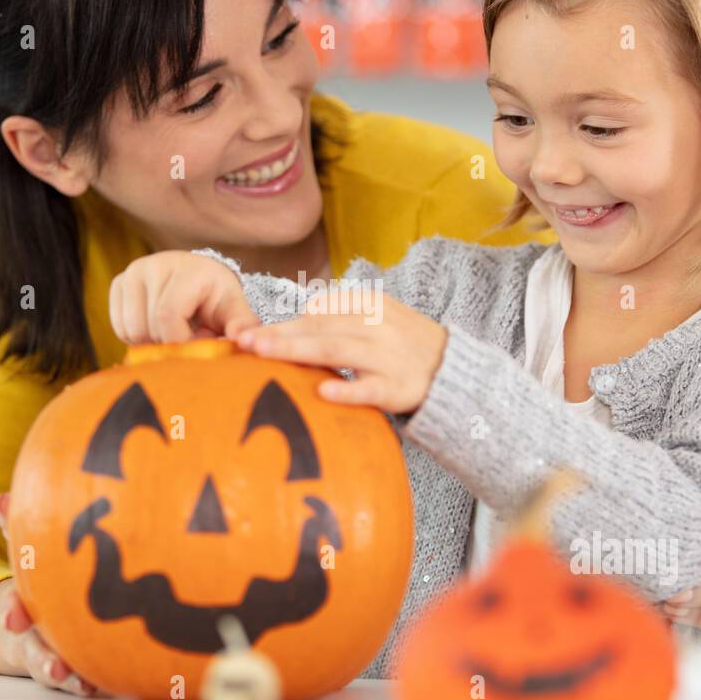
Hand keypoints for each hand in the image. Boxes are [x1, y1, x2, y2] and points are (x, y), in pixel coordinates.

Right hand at [0, 493, 97, 695]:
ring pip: (59, 669)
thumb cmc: (40, 582)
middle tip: (55, 669)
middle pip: (36, 650)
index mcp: (27, 607)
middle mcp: (40, 636)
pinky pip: (85, 678)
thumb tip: (2, 499)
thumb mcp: (29, 557)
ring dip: (65, 675)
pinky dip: (89, 682)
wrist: (42, 620)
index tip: (13, 619)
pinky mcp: (80, 667)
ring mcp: (58, 654)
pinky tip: (101, 684)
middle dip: (42, 659)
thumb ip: (16, 529)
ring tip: (76, 681)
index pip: (17, 608)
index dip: (14, 612)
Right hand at [109, 251, 258, 344]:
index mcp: (188, 269)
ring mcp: (134, 271)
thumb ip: (242, 326)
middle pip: (148, 326)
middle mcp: (156, 264)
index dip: (179, 341)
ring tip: (172, 332)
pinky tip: (156, 328)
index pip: (168, 315)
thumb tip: (243, 341)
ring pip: (131, 329)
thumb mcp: (234, 310)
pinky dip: (136, 338)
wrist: (198, 279)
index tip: (195, 345)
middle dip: (167, 344)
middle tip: (187, 337)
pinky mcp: (118, 282)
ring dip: (151, 342)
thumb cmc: (217, 298)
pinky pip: (119, 327)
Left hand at [235, 291, 446, 413]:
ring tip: (264, 354)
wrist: (456, 371)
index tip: (247, 332)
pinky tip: (323, 392)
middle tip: (243, 341)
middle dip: (279, 335)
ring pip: (337, 351)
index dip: (282, 323)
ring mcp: (387, 357)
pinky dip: (348, 390)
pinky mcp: (399, 388)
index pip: (317, 314)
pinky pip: (370, 389)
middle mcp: (376, 327)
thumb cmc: (407, 347)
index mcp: (370, 306)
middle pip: (320, 328)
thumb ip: (343, 314)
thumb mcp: (380, 318)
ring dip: (298, 350)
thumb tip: (307, 310)